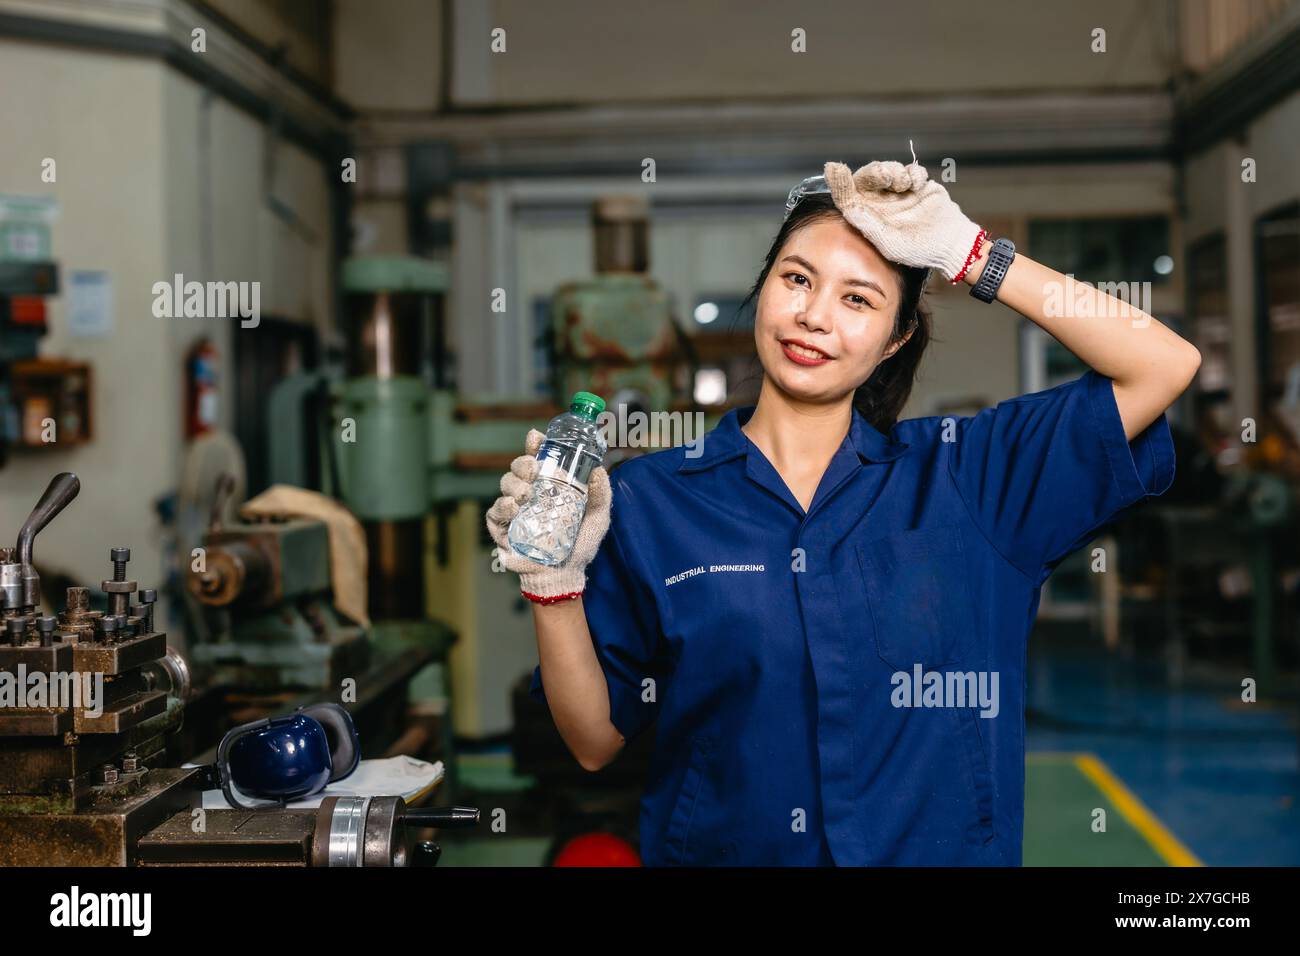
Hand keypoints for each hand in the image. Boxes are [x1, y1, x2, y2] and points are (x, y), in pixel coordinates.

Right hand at [485, 428, 612, 601]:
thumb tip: (600, 471)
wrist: (563, 575)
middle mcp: (530, 493)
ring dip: (514, 484)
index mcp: (550, 485)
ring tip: (526, 495)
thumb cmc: (580, 545)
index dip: (534, 445)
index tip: (536, 437)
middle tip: (533, 470)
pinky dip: (503, 506)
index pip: (538, 458)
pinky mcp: (501, 527)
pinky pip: (495, 510)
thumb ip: (601, 496)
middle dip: (523, 463)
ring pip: (505, 483)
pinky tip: (513, 507)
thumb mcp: (597, 519)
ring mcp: (514, 509)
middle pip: (518, 467)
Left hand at [823, 159, 983, 281]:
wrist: (950, 244)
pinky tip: (917, 185)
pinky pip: (911, 170)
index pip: (848, 195)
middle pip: (867, 177)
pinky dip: (913, 173)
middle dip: (874, 172)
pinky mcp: (917, 184)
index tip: (834, 169)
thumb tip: (847, 206)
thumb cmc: (918, 249)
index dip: (840, 182)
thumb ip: (868, 224)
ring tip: (903, 184)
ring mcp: (898, 192)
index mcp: (868, 215)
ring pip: (888, 169)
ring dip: (893, 171)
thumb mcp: (890, 242)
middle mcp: (880, 201)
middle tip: (885, 176)